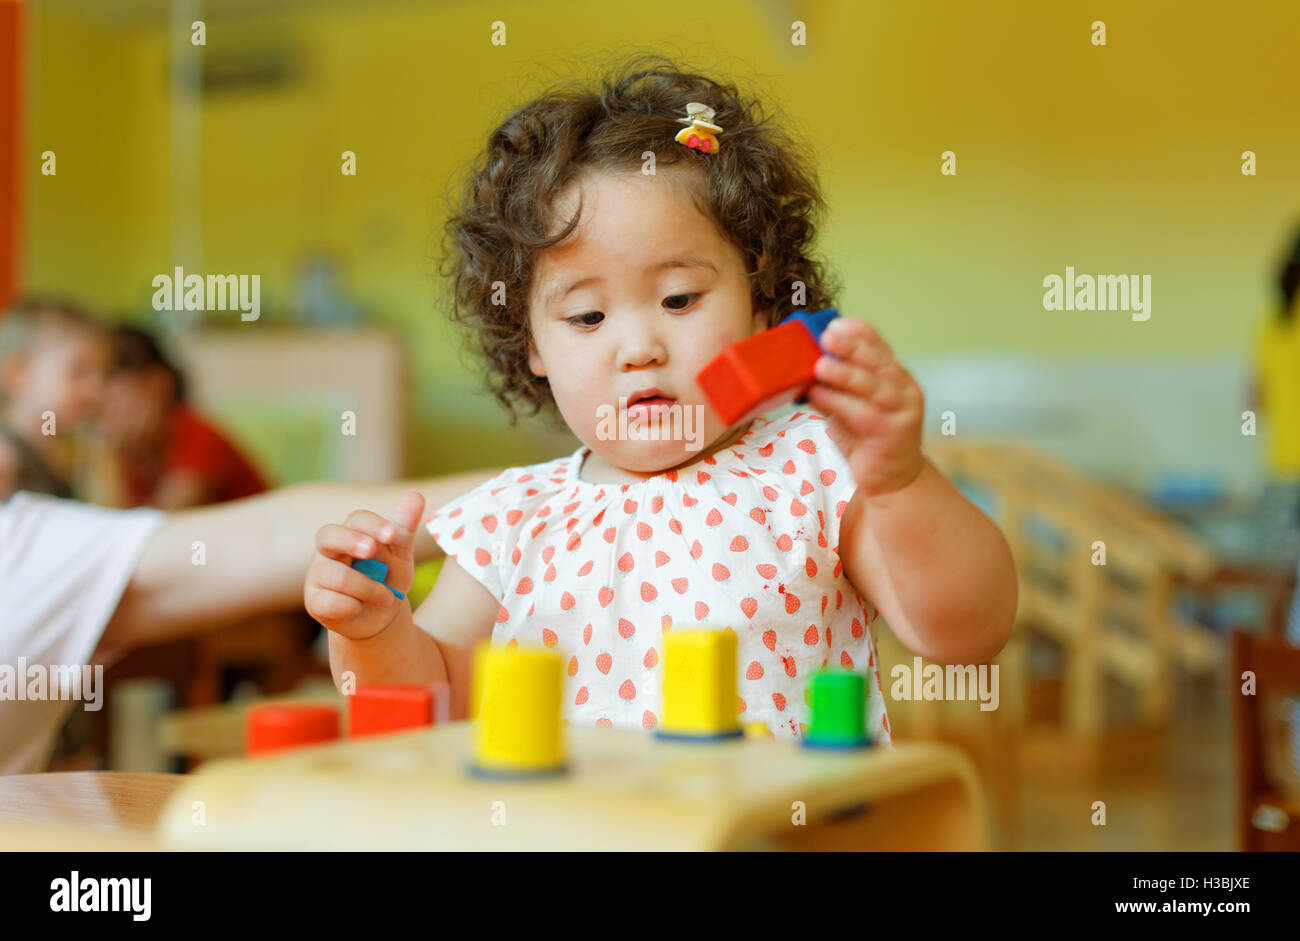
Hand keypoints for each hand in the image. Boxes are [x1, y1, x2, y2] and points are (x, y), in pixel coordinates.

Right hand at [304, 491, 425, 639]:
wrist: (381, 616)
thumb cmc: (387, 577)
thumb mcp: (400, 553)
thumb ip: (405, 526)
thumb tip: (416, 495)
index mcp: (351, 532)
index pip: (356, 519)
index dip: (373, 524)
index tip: (392, 535)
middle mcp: (329, 550)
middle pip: (328, 535)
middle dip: (350, 541)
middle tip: (371, 550)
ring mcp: (317, 575)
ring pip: (337, 576)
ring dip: (369, 589)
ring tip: (387, 597)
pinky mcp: (314, 601)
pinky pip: (332, 603)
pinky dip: (355, 607)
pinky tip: (362, 608)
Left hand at [808, 318, 924, 497]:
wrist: (892, 479)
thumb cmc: (866, 438)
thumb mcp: (846, 407)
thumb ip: (830, 387)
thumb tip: (797, 369)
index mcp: (893, 375)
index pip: (878, 344)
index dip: (858, 332)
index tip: (834, 324)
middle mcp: (904, 388)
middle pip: (878, 360)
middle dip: (851, 346)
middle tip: (826, 336)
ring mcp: (903, 410)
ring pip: (873, 385)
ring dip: (844, 374)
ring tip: (819, 365)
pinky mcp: (894, 432)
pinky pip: (864, 413)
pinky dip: (839, 402)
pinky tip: (818, 394)